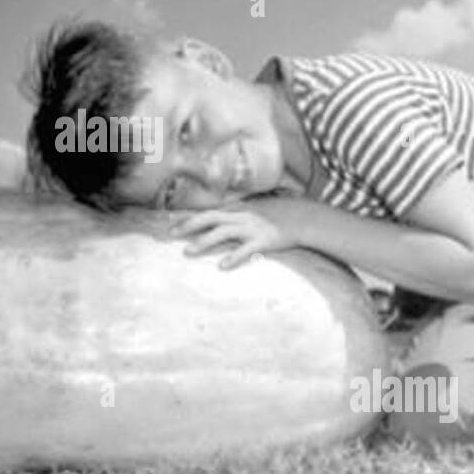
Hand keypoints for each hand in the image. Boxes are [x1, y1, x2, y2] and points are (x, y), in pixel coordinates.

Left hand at [168, 199, 301, 268]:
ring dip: (203, 242)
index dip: (189, 217)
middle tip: (170, 235)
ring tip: (187, 252)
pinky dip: (233, 257)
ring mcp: (251, 228)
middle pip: (209, 219)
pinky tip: (221, 266)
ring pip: (222, 234)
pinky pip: (245, 250)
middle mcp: (241, 216)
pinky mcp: (263, 241)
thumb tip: (220, 218)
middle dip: (188, 226)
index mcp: (238, 209)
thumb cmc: (278, 213)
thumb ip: (237, 213)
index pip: (208, 212)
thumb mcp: (255, 208)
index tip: (170, 223)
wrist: (302, 217)